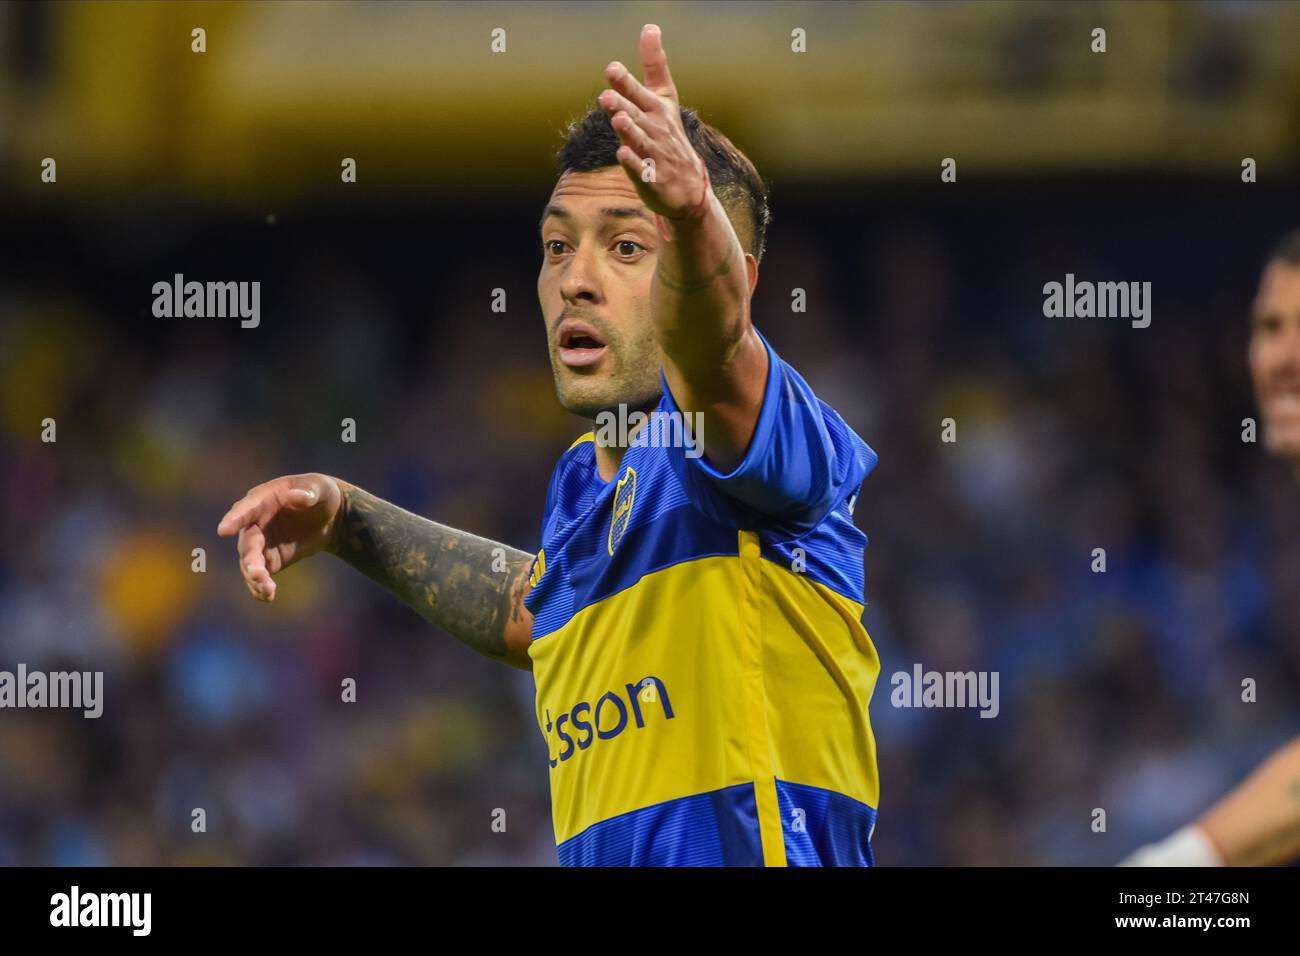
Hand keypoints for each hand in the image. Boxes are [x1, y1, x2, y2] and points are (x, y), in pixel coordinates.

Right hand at [216, 473, 343, 601]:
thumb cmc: (320, 493)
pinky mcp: (270, 559)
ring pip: (250, 562)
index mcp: (263, 499)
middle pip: (247, 542)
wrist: (329, 515)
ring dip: (254, 577)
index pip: (246, 509)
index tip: (222, 531)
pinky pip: (260, 574)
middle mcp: (256, 522)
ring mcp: (261, 543)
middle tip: (256, 573)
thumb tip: (300, 496)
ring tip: (267, 590)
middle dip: (249, 559)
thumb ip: (309, 492)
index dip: (234, 519)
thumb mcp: (320, 488)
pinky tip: (267, 596)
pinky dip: (260, 586)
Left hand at [598, 24, 708, 222]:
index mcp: (658, 109)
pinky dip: (633, 163)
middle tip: (606, 96)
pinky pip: (642, 170)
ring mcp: (655, 154)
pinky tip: (622, 154)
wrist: (689, 186)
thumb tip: (650, 27)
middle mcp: (657, 130)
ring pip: (639, 140)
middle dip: (623, 104)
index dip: (626, 82)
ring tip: (618, 119)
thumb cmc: (668, 136)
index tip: (612, 68)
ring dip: (629, 130)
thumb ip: (654, 66)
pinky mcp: (652, 178)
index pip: (641, 91)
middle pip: (637, 114)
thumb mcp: (664, 99)